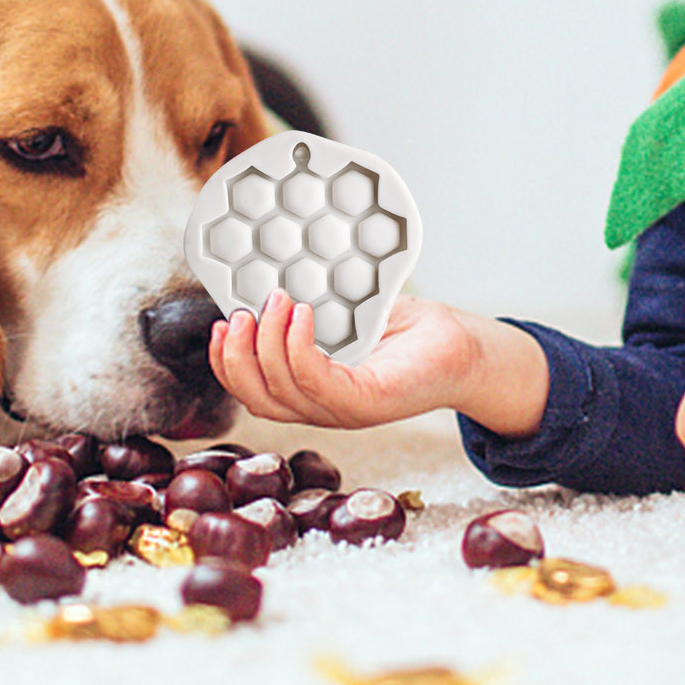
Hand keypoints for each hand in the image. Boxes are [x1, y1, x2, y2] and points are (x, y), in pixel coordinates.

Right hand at [209, 290, 548, 434]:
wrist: (465, 347)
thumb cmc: (410, 332)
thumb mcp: (349, 315)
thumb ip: (312, 306)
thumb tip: (273, 274)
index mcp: (313, 391)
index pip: (254, 392)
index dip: (226, 364)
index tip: (219, 326)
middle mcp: (324, 408)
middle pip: (258, 398)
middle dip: (236, 356)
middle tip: (239, 313)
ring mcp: (345, 410)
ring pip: (282, 392)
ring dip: (267, 344)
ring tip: (276, 302)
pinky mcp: (368, 402)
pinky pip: (318, 382)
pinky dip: (299, 348)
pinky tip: (302, 314)